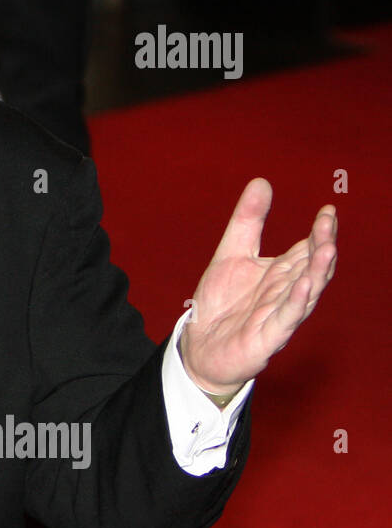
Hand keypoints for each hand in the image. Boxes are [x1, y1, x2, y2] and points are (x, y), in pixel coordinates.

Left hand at [180, 178, 336, 394]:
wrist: (199, 346)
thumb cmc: (221, 304)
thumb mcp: (230, 254)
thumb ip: (247, 221)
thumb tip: (262, 181)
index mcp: (281, 274)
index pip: (307, 250)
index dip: (319, 232)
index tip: (328, 211)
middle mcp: (285, 294)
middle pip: (311, 268)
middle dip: (322, 247)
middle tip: (328, 223)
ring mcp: (278, 316)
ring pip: (305, 293)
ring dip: (317, 272)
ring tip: (328, 249)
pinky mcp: (266, 339)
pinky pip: (285, 320)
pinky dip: (295, 303)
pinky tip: (303, 286)